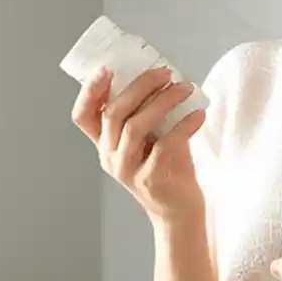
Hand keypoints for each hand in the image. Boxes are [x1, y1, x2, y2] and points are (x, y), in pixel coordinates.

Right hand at [71, 65, 207, 225]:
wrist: (178, 211)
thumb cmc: (167, 169)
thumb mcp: (150, 139)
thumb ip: (148, 114)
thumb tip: (163, 78)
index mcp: (105, 144)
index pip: (83, 116)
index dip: (90, 91)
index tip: (107, 69)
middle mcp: (109, 157)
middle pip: (114, 114)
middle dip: (139, 86)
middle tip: (165, 73)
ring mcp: (127, 170)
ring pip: (135, 127)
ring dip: (163, 101)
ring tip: (185, 88)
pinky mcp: (150, 180)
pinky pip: (164, 146)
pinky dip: (183, 126)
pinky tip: (198, 114)